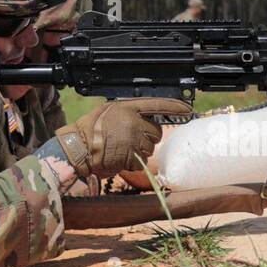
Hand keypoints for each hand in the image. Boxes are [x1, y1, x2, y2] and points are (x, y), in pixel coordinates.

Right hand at [55, 98, 191, 178]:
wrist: (79, 149)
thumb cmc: (89, 131)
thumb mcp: (108, 112)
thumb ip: (127, 114)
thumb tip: (144, 121)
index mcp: (127, 107)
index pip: (156, 104)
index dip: (174, 107)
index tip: (188, 110)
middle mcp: (133, 121)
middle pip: (156, 131)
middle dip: (147, 137)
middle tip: (130, 139)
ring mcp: (134, 139)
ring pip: (150, 147)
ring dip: (140, 151)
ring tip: (121, 148)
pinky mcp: (132, 155)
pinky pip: (142, 161)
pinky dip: (133, 162)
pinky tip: (120, 157)